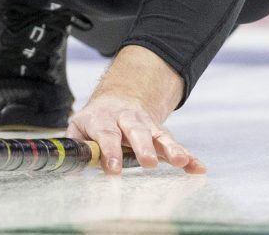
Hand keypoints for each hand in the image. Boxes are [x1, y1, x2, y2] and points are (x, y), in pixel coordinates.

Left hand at [66, 45, 205, 175]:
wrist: (118, 98)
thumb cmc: (95, 121)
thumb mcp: (79, 128)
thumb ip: (75, 146)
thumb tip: (70, 168)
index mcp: (103, 118)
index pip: (106, 134)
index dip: (110, 151)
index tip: (113, 170)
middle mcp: (127, 119)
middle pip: (136, 131)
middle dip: (143, 147)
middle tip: (148, 162)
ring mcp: (146, 124)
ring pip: (160, 135)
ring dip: (171, 149)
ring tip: (180, 162)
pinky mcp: (161, 133)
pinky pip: (176, 144)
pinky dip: (189, 156)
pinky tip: (198, 168)